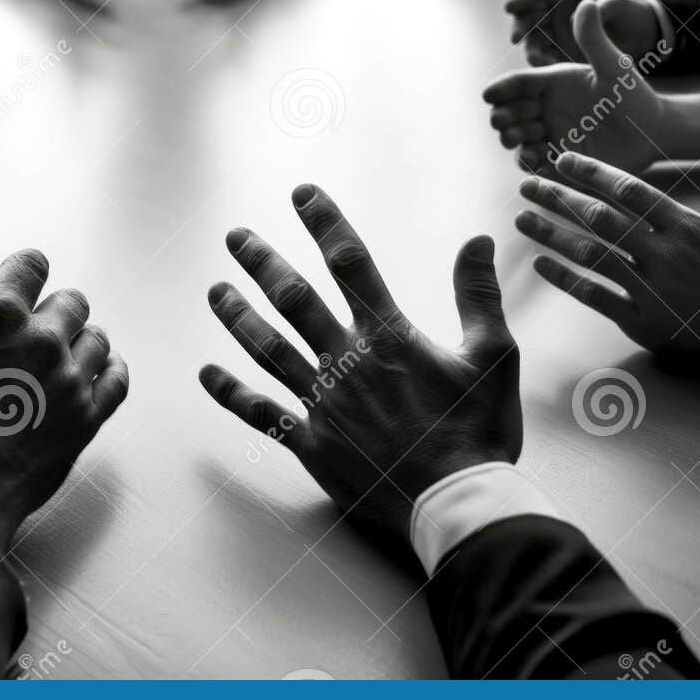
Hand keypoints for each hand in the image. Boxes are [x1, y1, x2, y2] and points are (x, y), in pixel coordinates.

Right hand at [0, 213, 129, 546]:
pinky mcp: (89, 416)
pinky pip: (117, 377)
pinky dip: (105, 372)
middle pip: (71, 300)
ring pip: (97, 336)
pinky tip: (84, 378)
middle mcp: (44, 339)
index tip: (13, 293)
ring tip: (49, 363)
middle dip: (50, 312)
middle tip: (23, 339)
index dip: (21, 274)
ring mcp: (72, 379)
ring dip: (77, 342)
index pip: (32, 263)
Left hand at [199, 185, 520, 543]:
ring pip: (268, 349)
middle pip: (294, 300)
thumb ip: (478, 296)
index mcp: (388, 337)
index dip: (325, 223)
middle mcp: (346, 363)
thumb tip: (477, 240)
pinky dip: (232, 394)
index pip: (350, 263)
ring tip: (214, 291)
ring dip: (238, 317)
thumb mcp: (493, 357)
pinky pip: (262, 414)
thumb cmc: (479, 433)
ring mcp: (324, 405)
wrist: (456, 504)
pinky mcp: (313, 445)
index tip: (302, 195)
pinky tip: (206, 374)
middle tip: (236, 237)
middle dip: (262, 263)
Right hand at [484, 0, 666, 174]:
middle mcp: (546, 107)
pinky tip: (532, 158)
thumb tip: (587, 3)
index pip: (518, 83)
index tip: (488, 94)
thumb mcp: (613, 65)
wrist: (651, 132)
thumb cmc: (634, 94)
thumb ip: (594, 38)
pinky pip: (533, 160)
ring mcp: (549, 132)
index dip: (501, 88)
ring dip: (511, 138)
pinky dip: (527, 160)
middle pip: (511, 110)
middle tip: (501, 120)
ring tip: (514, 139)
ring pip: (517, 136)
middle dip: (501, 115)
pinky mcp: (557, 156)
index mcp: (553, 82)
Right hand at [504, 0, 660, 65]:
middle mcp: (555, 11)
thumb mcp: (620, 5)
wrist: (640, 37)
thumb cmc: (630, 13)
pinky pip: (543, 59)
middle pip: (528, 17)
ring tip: (539, 60)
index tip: (508, 7)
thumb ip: (602, 8)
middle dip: (521, 26)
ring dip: (531, 49)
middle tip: (517, 39)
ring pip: (532, 41)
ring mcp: (554, 32)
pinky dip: (543, 65)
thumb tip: (582, 12)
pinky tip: (549, 71)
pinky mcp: (557, 52)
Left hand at [515, 128, 699, 372]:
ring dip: (553, 235)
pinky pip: (596, 297)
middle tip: (527, 184)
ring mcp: (651, 290)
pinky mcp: (644, 323)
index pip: (629, 190)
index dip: (592, 173)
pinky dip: (566, 280)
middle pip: (600, 219)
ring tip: (523, 219)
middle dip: (559, 198)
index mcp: (688, 227)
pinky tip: (541, 264)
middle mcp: (664, 255)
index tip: (562, 161)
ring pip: (591, 256)